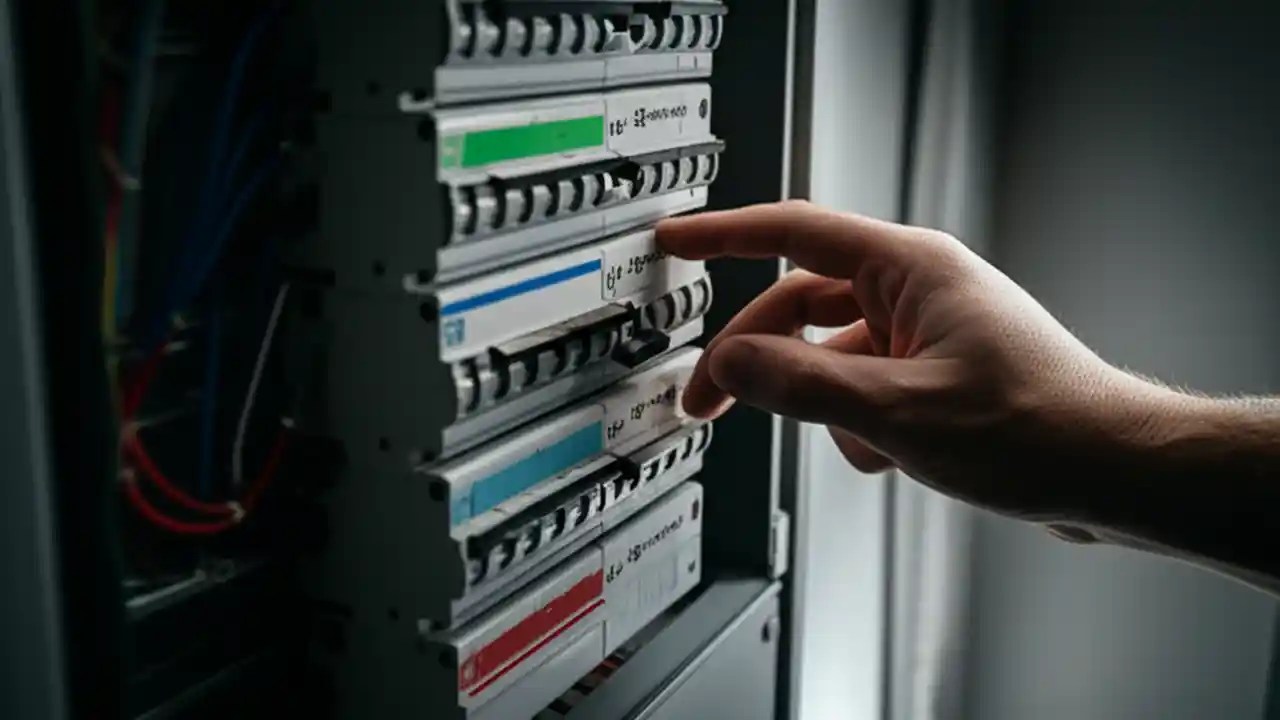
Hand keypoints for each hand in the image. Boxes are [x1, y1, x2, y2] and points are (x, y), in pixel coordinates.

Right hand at [658, 201, 1165, 519]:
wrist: (1109, 471)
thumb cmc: (1035, 426)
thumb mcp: (897, 410)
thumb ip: (801, 384)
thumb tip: (730, 363)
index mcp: (909, 268)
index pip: (793, 232)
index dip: (724, 236)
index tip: (676, 242)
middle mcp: (915, 291)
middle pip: (799, 308)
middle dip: (753, 358)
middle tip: (707, 400)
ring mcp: (924, 334)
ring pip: (829, 360)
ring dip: (827, 408)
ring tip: (871, 444)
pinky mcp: (932, 375)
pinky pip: (862, 391)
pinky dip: (862, 428)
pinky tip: (899, 456)